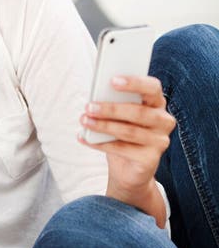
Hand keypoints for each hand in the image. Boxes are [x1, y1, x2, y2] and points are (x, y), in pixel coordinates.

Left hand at [77, 75, 175, 196]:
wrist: (128, 166)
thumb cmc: (121, 129)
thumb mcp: (118, 113)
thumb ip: (113, 100)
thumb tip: (96, 95)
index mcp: (156, 102)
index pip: (152, 87)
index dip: (134, 83)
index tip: (112, 81)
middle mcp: (163, 120)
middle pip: (140, 112)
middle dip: (111, 109)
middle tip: (89, 107)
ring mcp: (159, 141)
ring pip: (129, 131)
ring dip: (103, 126)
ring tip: (85, 121)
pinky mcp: (150, 159)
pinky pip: (123, 150)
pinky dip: (100, 143)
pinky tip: (85, 137)